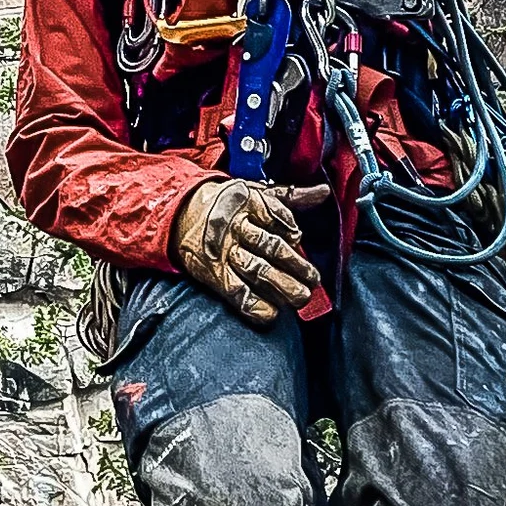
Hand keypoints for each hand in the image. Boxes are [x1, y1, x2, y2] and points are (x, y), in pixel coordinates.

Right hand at [170, 178, 326, 327]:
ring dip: (281, 286)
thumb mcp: (256, 193)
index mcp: (247, 201)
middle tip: (313, 280)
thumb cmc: (229, 204)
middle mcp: (235, 226)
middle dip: (295, 264)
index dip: (290, 228)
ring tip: (301, 297)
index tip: (300, 238)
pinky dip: (254, 305)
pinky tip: (271, 313)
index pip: (275, 215)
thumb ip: (290, 197)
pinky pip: (236, 292)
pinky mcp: (214, 274)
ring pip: (256, 270)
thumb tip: (324, 192)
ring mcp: (223, 252)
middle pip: (270, 246)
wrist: (181, 213)